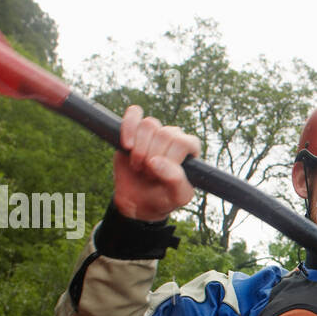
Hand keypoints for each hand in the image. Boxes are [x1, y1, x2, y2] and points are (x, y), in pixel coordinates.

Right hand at [112, 105, 200, 221]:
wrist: (138, 202)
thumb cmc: (163, 199)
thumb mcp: (177, 197)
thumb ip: (175, 180)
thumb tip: (155, 161)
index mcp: (190, 150)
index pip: (182, 142)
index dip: (167, 159)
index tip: (158, 175)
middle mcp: (174, 137)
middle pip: (164, 133)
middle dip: (152, 157)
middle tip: (147, 174)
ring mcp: (155, 132)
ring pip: (150, 124)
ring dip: (139, 148)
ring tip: (138, 165)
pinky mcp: (135, 129)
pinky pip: (134, 113)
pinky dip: (128, 127)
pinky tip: (126, 145)